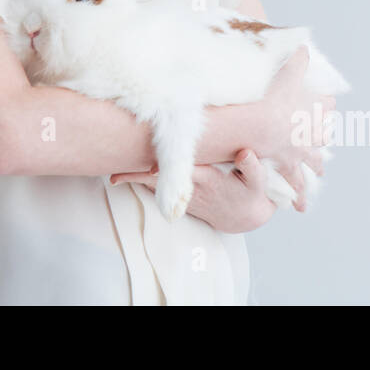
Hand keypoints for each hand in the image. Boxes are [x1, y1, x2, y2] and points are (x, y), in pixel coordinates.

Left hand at [110, 149, 278, 232]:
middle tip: (113, 175)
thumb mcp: (258, 183)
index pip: (181, 173)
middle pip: (158, 181)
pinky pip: (156, 187)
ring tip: (111, 174)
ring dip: (134, 178)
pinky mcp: (179, 194)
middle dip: (137, 176)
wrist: (244, 216)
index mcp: (207, 180)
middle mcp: (189, 187)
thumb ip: (253, 168)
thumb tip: (245, 154)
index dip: (164, 171)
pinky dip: (141, 179)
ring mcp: (182, 193)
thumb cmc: (249, 193)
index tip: (149, 167)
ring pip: (153, 185)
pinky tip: (125, 172)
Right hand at [254, 45, 334, 209]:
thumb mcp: (285, 71)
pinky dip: (299, 196)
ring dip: (317, 167)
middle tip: (327, 136)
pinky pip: (294, 184)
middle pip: (321, 134)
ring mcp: (300, 150)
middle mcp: (310, 131)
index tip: (329, 103)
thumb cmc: (271, 96)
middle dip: (324, 136)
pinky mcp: (286, 166)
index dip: (327, 103)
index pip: (325, 105)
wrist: (258, 124)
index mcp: (311, 108)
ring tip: (321, 173)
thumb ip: (297, 59)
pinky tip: (301, 207)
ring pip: (313, 161)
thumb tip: (304, 46)